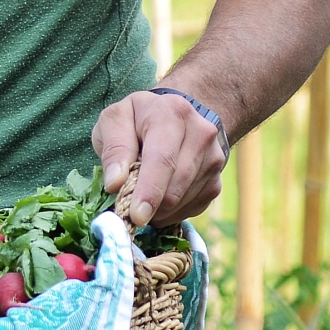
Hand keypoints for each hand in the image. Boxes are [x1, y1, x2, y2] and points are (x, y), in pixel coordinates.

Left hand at [92, 89, 227, 225]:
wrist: (172, 117)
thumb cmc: (136, 120)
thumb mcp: (114, 121)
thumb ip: (113, 149)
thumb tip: (115, 184)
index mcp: (172, 114)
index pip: (163, 159)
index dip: (149, 191)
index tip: (137, 216)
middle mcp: (201, 134)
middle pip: (176, 185)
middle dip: (149, 205)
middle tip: (126, 209)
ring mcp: (214, 158)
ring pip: (183, 201)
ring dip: (157, 209)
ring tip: (140, 194)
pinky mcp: (216, 181)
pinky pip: (191, 209)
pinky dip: (169, 212)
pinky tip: (157, 197)